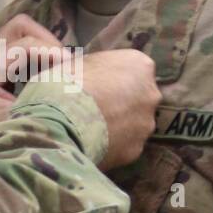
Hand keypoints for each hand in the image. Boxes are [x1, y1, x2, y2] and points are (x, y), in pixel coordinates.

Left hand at [0, 15, 65, 161]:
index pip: (26, 44)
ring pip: (17, 39)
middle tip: (67, 69)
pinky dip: (35, 63)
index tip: (75, 71)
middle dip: (48, 44)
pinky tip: (48, 85)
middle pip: (18, 29)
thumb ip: (46, 96)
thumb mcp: (25, 126)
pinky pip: (15, 56)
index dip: (54, 53)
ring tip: (60, 77)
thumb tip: (78, 75)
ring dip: (42, 53)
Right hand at [80, 49, 159, 168]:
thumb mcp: (82, 62)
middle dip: (122, 104)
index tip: (99, 85)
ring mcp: (146, 124)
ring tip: (91, 128)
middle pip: (139, 99)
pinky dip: (112, 146)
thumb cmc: (68, 82)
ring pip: (135, 125)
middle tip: (96, 108)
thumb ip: (99, 67)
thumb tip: (93, 74)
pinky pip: (124, 146)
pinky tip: (93, 143)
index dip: (115, 79)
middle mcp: (151, 94)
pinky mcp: (136, 150)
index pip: (135, 71)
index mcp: (140, 66)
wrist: (61, 119)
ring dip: (119, 126)